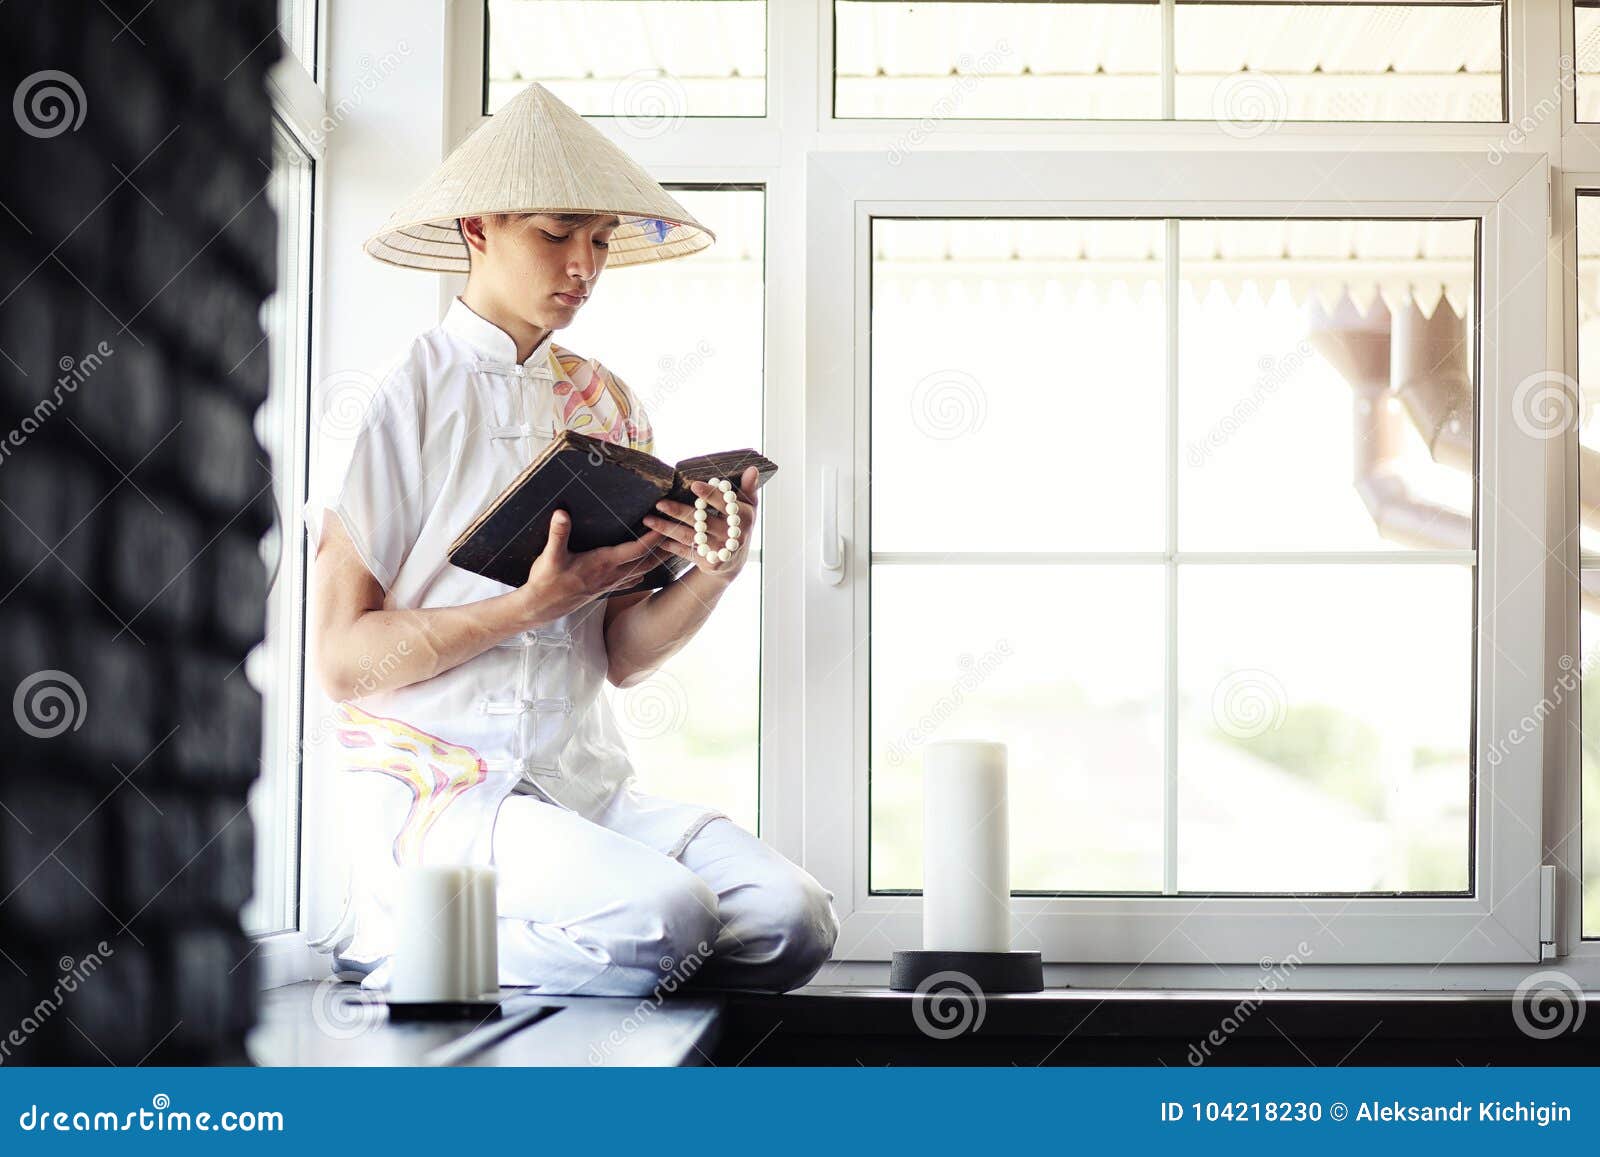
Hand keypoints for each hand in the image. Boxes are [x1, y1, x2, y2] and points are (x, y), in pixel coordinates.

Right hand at [519, 510, 672, 622]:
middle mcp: (612, 574)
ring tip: (672, 547)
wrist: (542, 607)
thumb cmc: (547, 581)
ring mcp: (611, 583)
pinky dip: (644, 570)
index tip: (664, 523)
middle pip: (648, 561)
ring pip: (643, 571)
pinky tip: (647, 566)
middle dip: (664, 547)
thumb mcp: (550, 556)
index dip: (652, 538)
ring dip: (658, 559)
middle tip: (679, 533)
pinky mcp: (606, 587)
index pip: (637, 550)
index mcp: (604, 564)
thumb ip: (558, 534)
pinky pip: (633, 578)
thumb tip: (561, 513)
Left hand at [642, 465, 758, 583]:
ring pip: (690, 537)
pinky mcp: (709, 562)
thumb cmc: (738, 524)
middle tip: (659, 503)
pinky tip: (657, 541)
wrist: (735, 559)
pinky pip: (687, 552)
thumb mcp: (748, 506)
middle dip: (679, 512)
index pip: (724, 503)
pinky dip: (671, 547)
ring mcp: (720, 550)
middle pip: (702, 520)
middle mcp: (733, 534)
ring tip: (648, 520)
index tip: (693, 485)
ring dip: (667, 529)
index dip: (710, 494)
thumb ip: (748, 488)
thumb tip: (752, 468)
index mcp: (744, 517)